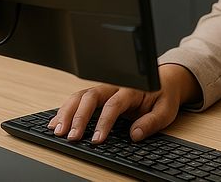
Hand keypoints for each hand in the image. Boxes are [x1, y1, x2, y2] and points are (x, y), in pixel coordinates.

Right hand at [48, 63, 200, 143]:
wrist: (164, 80)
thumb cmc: (163, 96)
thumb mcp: (166, 109)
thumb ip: (152, 122)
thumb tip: (135, 134)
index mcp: (131, 89)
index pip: (114, 104)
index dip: (104, 122)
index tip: (97, 140)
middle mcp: (114, 86)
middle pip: (91, 96)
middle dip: (78, 117)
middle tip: (71, 136)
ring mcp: (104, 89)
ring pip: (80, 96)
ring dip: (66, 113)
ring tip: (57, 131)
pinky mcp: (98, 94)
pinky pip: (78, 99)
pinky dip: (64, 110)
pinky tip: (54, 123)